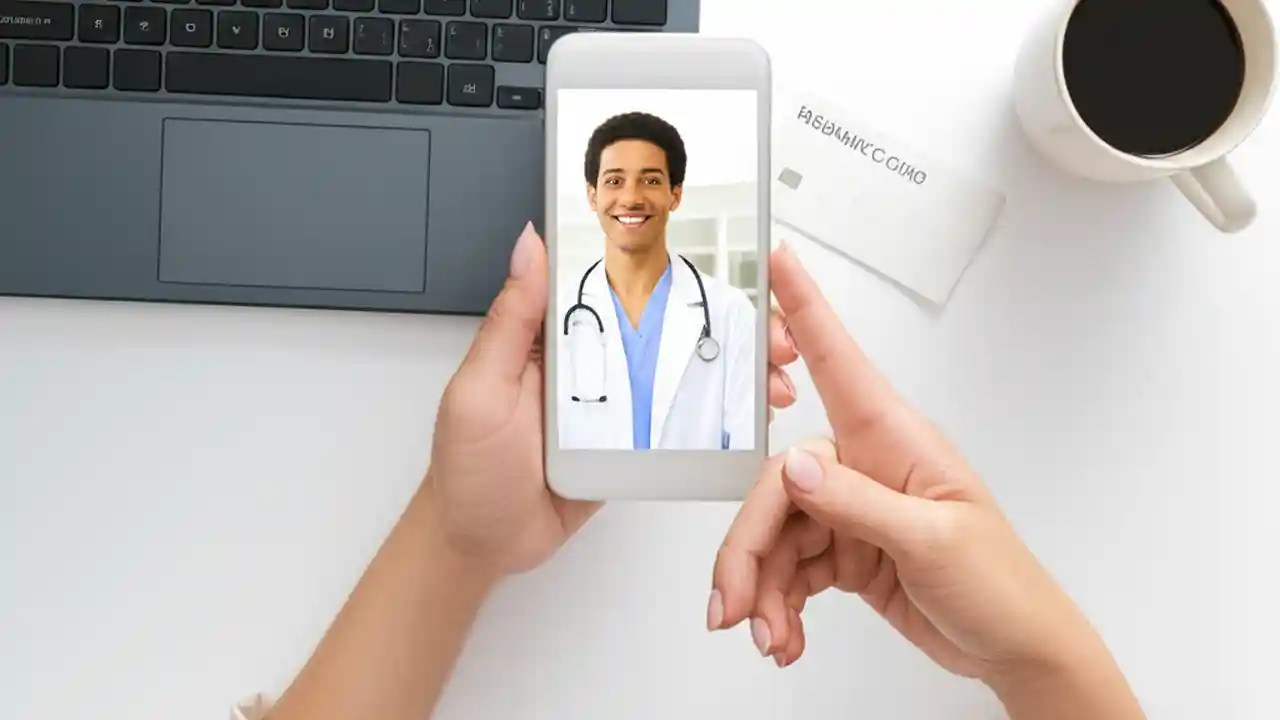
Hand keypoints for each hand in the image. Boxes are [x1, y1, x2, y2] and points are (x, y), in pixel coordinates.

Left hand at [426, 224, 800, 576]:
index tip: (727, 265)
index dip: (674, 273)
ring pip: (680, 372)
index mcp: (553, 336)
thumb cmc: (467, 470)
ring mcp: (613, 404)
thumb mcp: (481, 388)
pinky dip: (716, 417)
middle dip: (727, 321)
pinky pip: (676, 422)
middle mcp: (588, 362)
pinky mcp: (628, 444)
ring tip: (773, 376)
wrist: (479, 547)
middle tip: (772, 332)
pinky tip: (750, 415)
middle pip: (664, 326)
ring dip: (732, 369)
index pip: (618, 285)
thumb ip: (511, 320)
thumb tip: (530, 245)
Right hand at [710, 245, 1141, 715]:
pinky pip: (789, 566)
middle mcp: (865, 465)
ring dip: (762, 586)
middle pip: (776, 484)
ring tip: (769, 633)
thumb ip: (860, 501)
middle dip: (748, 548)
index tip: (780, 259)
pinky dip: (778, 602)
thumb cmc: (1000, 583)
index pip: (840, 360)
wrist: (1013, 646)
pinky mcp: (842, 549)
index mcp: (894, 440)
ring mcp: (852, 509)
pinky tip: (784, 633)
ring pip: (775, 531)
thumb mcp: (935, 542)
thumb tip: (793, 466)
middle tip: (736, 602)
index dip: (807, 306)